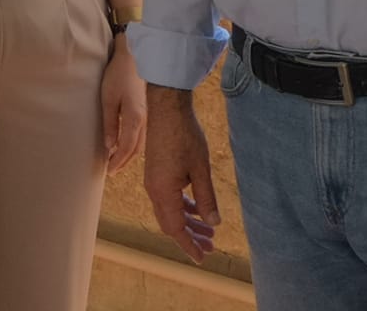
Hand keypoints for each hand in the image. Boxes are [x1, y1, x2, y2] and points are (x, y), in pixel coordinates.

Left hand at [101, 36, 145, 172]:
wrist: (136, 56)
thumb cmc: (119, 74)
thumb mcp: (108, 98)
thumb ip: (109, 123)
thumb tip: (109, 146)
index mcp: (135, 118)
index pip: (126, 148)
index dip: (117, 161)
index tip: (108, 171)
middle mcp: (145, 120)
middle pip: (135, 149)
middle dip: (123, 161)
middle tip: (111, 170)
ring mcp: (149, 116)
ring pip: (141, 142)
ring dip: (129, 154)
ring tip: (117, 160)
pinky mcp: (148, 110)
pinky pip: (143, 134)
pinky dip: (135, 143)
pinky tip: (128, 143)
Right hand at [142, 85, 220, 261]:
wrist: (167, 107)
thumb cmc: (184, 136)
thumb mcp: (200, 169)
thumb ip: (206, 198)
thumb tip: (213, 223)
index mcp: (163, 192)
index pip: (175, 229)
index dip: (189, 245)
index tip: (202, 257)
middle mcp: (154, 189)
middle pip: (170, 223)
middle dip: (190, 237)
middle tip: (210, 247)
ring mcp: (153, 180)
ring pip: (170, 211)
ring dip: (188, 221)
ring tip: (209, 230)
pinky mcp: (157, 172)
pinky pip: (168, 198)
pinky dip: (182, 206)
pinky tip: (197, 207)